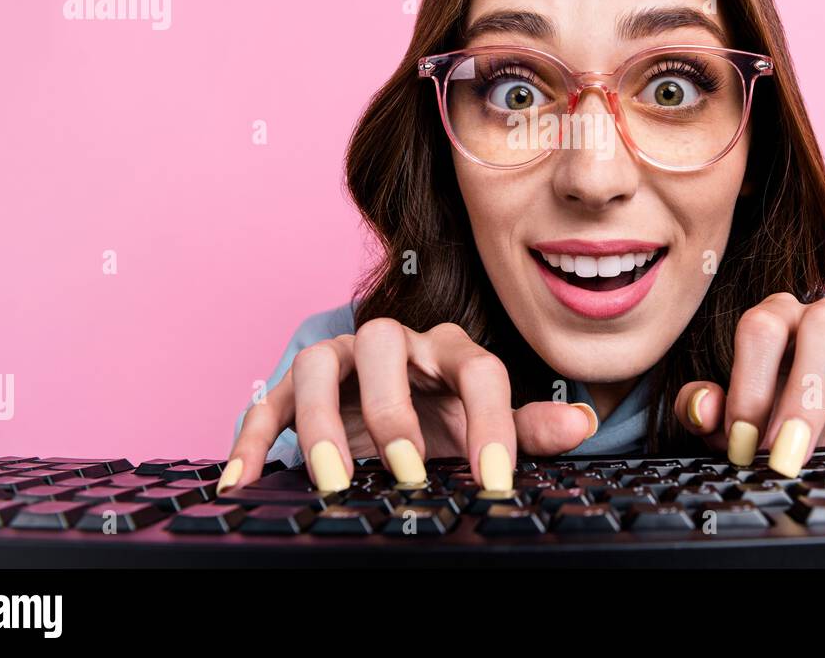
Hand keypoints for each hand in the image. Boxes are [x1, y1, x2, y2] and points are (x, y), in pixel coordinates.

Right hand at [221, 318, 599, 494]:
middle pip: (383, 344)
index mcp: (450, 351)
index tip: (493, 480)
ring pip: (319, 363)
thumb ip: (526, 428)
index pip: (479, 371)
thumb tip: (581, 423)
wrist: (392, 406)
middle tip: (404, 471)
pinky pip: (268, 401)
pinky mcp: (295, 387)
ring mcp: (339, 360)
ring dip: (321, 421)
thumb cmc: (442, 414)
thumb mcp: (482, 423)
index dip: (491, 423)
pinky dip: (252, 437)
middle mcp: (393, 344)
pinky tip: (243, 481)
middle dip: (393, 409)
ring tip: (333, 481)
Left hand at [672, 294, 824, 475]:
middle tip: (792, 454)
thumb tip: (702, 407)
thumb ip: (707, 410)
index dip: (750, 386)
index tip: (746, 445)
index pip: (761, 329)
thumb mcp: (738, 422)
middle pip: (823, 323)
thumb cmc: (779, 421)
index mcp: (778, 318)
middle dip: (806, 393)